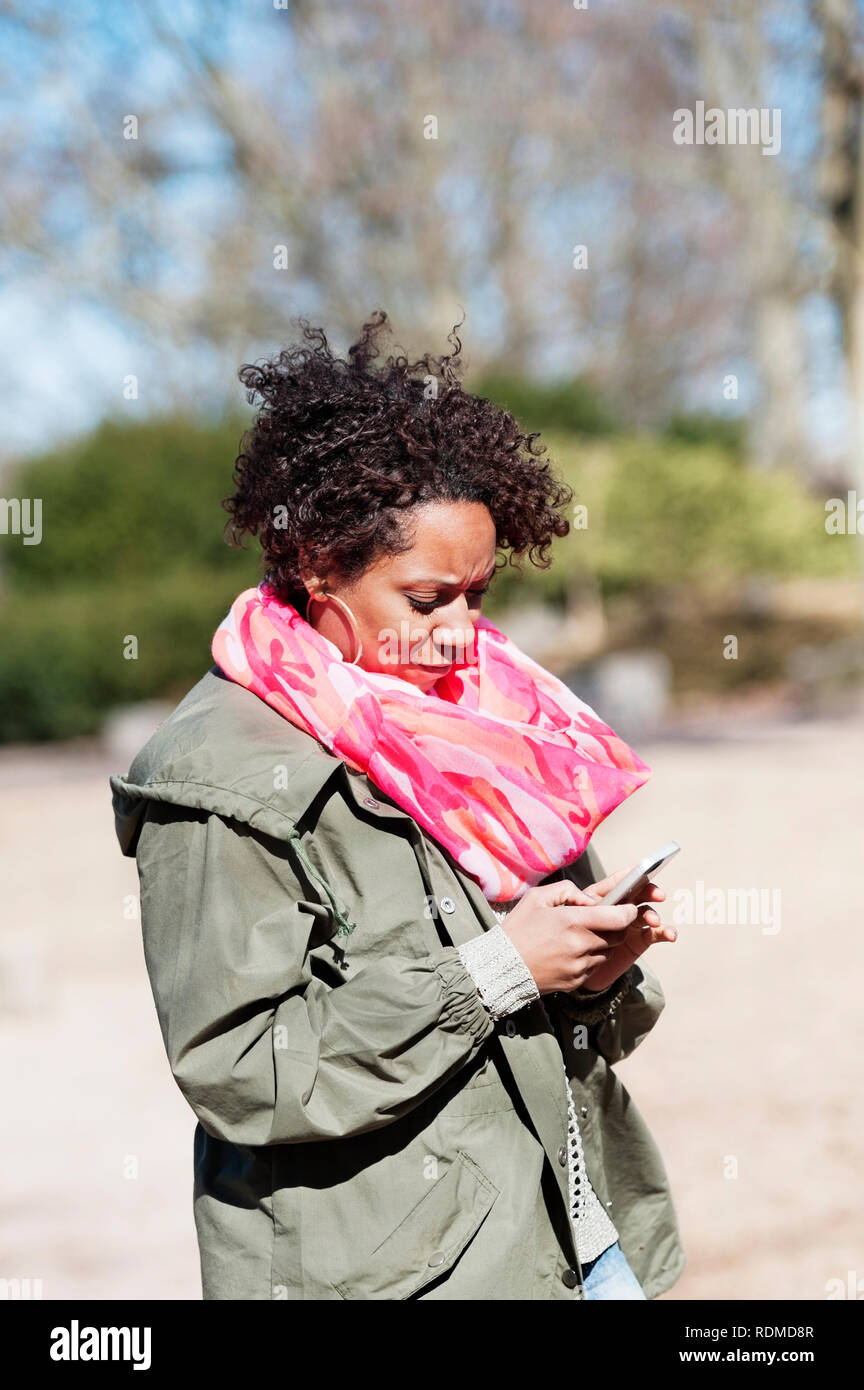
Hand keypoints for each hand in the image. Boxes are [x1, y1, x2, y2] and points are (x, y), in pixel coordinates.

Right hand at [499, 878, 641, 995]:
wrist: (501, 967)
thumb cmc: (518, 929)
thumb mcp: (537, 898)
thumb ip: (568, 890)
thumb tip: (592, 901)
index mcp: (572, 922)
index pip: (619, 918)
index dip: (629, 911)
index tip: (627, 907)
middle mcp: (580, 946)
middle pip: (618, 936)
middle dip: (616, 926)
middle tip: (605, 920)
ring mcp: (580, 967)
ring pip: (608, 952)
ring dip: (603, 943)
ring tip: (582, 936)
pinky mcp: (576, 982)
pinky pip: (595, 967)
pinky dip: (590, 958)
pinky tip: (571, 951)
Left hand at [574, 866, 676, 993]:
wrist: (577, 969)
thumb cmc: (572, 940)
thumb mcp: (570, 919)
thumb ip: (578, 906)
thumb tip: (591, 904)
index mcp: (603, 897)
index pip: (619, 881)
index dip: (633, 874)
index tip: (645, 871)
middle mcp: (619, 908)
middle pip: (638, 893)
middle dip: (649, 891)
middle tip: (658, 895)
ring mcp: (631, 923)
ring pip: (648, 912)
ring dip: (654, 914)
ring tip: (654, 921)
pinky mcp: (640, 940)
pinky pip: (656, 933)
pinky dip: (665, 932)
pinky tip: (670, 935)